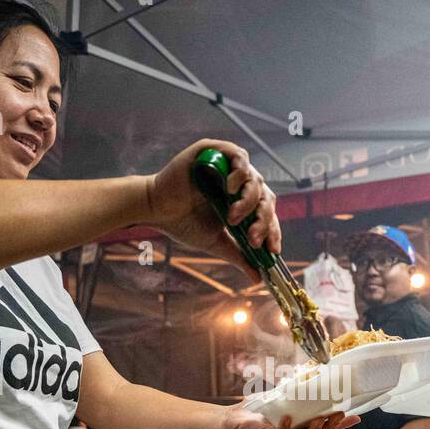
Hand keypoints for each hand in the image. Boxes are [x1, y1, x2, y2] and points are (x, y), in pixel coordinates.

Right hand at [145, 139, 280, 281]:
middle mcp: (238, 183)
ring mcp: (227, 166)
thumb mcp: (216, 242)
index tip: (272, 250)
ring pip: (255, 179)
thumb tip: (258, 276)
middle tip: (251, 238)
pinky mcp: (213, 151)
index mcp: (242, 201)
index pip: (267, 213)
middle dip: (262, 220)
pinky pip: (238, 155)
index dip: (273, 231)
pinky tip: (231, 188)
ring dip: (249, 200)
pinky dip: (240, 171)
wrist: (156, 211)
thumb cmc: (183, 223)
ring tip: (233, 216)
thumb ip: (239, 255)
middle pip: (265, 197)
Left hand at [221, 402, 359, 428]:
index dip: (340, 426)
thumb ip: (299, 391)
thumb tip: (314, 371)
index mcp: (301, 428)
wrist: (234, 417)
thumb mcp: (283, 397)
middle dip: (330, 428)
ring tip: (318, 419)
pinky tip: (288, 418)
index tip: (357, 417)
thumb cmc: (260, 408)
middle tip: (338, 414)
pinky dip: (284, 428)